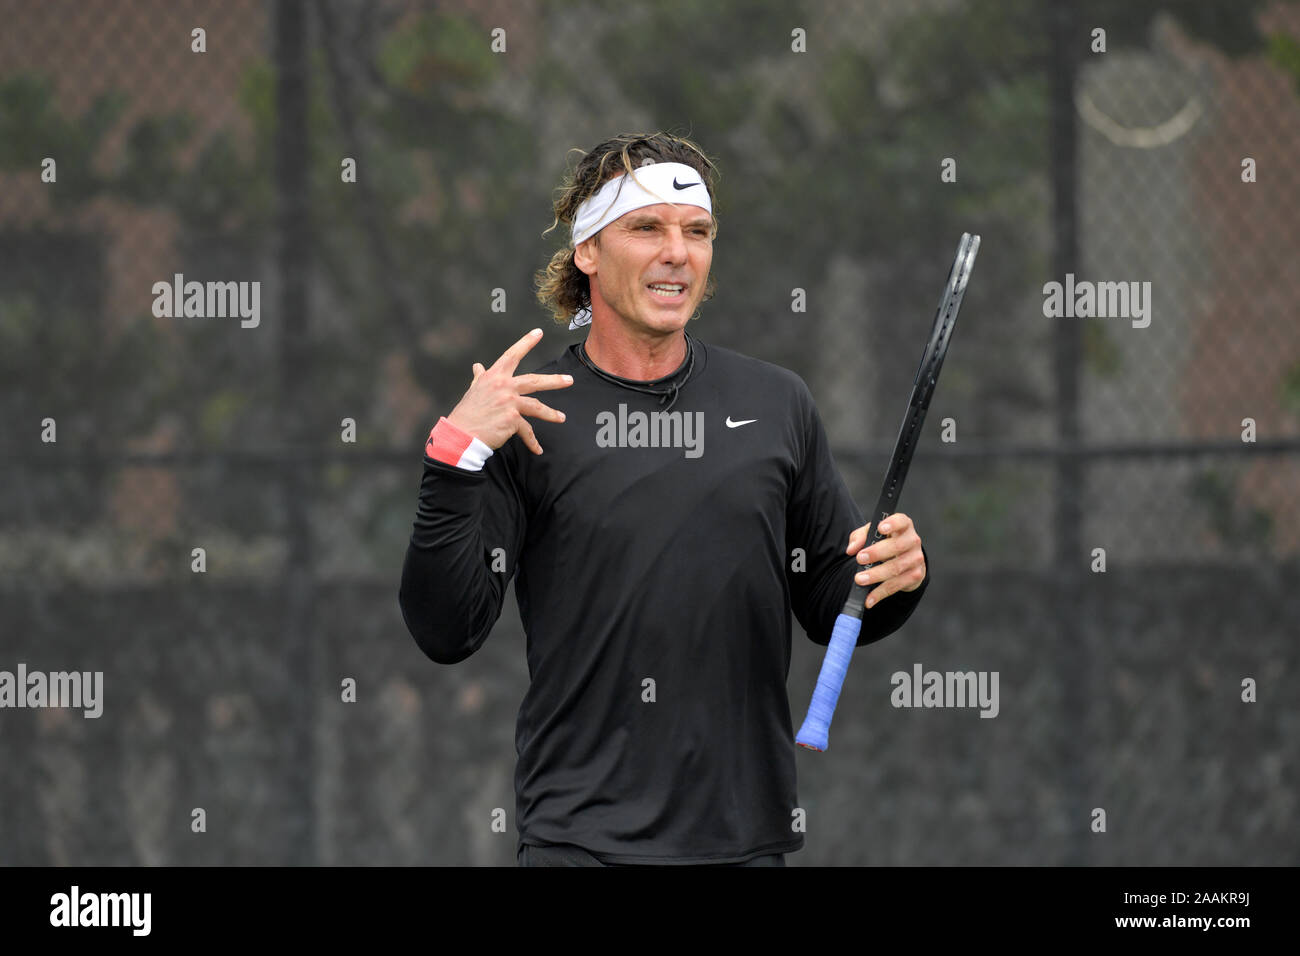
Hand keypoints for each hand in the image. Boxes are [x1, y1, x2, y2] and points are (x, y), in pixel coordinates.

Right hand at [446, 328, 572, 454]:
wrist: (461, 434)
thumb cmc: (467, 413)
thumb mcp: (473, 390)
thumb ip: (479, 377)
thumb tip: (477, 366)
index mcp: (494, 377)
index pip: (512, 355)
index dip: (526, 342)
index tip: (538, 332)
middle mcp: (503, 386)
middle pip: (534, 380)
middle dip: (554, 380)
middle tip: (569, 380)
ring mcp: (509, 403)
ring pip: (537, 406)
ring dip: (551, 414)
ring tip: (561, 418)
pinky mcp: (512, 420)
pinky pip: (527, 431)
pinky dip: (532, 442)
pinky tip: (537, 449)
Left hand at [844, 512, 925, 608]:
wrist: (904, 559)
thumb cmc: (886, 542)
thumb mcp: (872, 534)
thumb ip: (859, 538)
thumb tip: (851, 550)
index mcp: (903, 526)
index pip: (901, 521)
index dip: (892, 523)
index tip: (880, 528)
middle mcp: (913, 541)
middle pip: (897, 546)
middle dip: (877, 553)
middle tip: (860, 559)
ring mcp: (916, 559)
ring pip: (896, 568)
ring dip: (876, 575)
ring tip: (859, 579)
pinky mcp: (915, 576)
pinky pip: (896, 585)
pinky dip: (880, 593)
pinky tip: (869, 599)